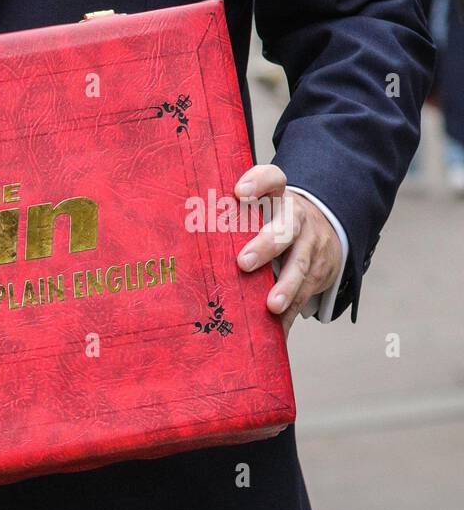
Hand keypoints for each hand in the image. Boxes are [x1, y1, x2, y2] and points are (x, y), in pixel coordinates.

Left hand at [233, 164, 341, 338]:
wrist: (325, 228)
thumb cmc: (274, 219)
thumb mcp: (262, 206)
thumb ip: (233, 213)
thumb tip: (185, 227)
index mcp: (277, 197)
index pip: (273, 179)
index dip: (258, 182)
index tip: (239, 192)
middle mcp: (296, 218)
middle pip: (285, 227)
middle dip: (266, 245)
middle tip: (243, 262)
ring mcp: (310, 245)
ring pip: (299, 264)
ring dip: (286, 287)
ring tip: (271, 305)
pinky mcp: (319, 272)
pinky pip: (305, 294)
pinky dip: (290, 314)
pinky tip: (277, 330)